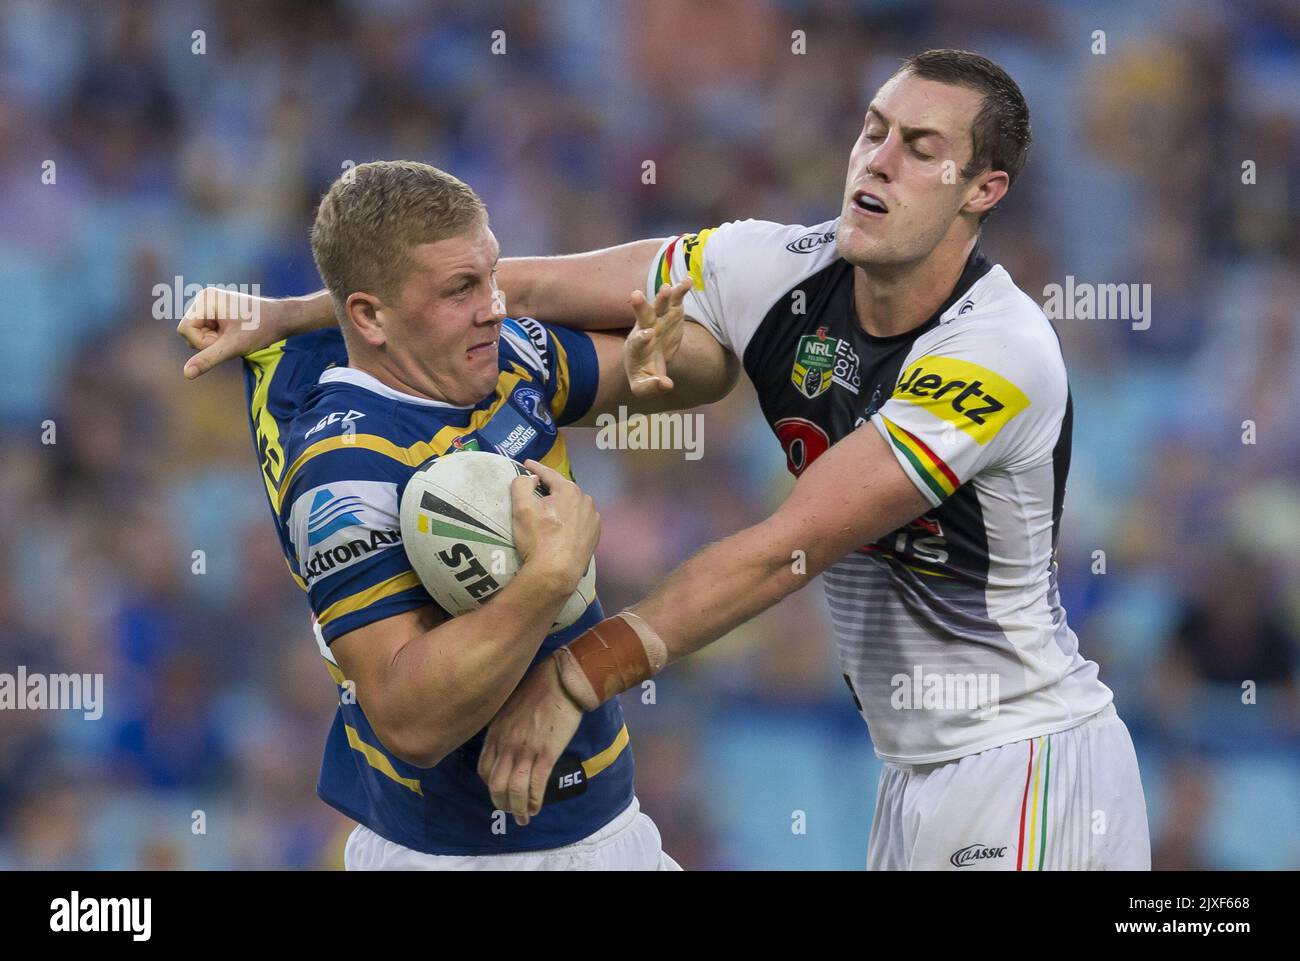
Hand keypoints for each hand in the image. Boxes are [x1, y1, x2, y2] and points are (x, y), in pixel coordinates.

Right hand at [176, 286, 293, 378]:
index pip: (184, 329)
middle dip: (209, 342)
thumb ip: (208, 359)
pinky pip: (207, 333)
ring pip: (198, 335)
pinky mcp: (217, 313)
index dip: (202, 342)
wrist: (282, 319)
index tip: (224, 341)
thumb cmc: (260, 329)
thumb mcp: (233, 347)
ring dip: (215, 342)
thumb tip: (186, 374)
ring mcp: (210, 305)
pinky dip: (219, 340)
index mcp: (205, 300)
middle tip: (233, 338)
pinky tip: (235, 335)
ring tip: (235, 336)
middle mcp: (204, 299)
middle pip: (190, 332)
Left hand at [478, 655, 584, 824]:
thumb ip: (504, 726)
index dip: (490, 785)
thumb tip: (507, 742)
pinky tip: (536, 807)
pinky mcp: (545, 754)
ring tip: (523, 818)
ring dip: (516, 809)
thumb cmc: (539, 687)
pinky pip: (535, 786)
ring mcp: (525, 750)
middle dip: (501, 803)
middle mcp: (505, 744)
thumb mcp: (509, 705)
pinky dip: (534, 802)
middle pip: (495, 785)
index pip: (484, 769)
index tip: (500, 790)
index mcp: (495, 732)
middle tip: (509, 811)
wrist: (561, 680)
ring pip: (513, 791)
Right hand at [510, 459, 599, 595]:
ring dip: (563, 504)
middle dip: (551, 487)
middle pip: (563, 489)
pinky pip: (581, 520)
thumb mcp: (522, 508)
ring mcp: (593, 519)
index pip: (549, 474)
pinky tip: (563, 526)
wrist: (556, 573)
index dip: (535, 468)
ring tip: (550, 509)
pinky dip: (571, 519)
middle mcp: (586, 501)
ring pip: (574, 505)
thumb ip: (522, 485)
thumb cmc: (538, 539)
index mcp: (569, 491)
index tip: (526, 464)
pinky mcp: (595, 536)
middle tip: (537, 489)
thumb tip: (530, 478)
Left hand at [624, 276, 691, 397]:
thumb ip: (651, 387)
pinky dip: (681, 290)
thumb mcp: (643, 386)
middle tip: (636, 295)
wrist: (650, 358)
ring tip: (667, 288)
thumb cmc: (645, 373)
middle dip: (640, 307)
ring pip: (659, 305)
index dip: (641, 337)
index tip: (648, 334)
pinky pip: (676, 300)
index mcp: (637, 348)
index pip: (637, 342)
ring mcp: (658, 319)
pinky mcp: (672, 314)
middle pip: (642, 317)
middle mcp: (645, 329)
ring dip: (662, 296)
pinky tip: (688, 280)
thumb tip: (666, 385)